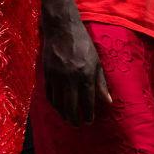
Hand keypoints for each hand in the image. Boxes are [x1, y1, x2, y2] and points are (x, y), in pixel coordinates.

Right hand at [41, 9, 110, 125]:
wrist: (61, 28)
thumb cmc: (82, 43)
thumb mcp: (96, 61)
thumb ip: (100, 82)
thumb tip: (107, 101)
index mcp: (85, 74)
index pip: (87, 101)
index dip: (88, 114)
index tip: (89, 121)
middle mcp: (70, 78)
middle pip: (70, 106)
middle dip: (74, 119)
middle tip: (78, 125)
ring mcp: (56, 76)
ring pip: (58, 103)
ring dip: (63, 114)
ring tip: (68, 119)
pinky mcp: (46, 73)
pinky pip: (49, 94)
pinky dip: (53, 103)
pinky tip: (58, 107)